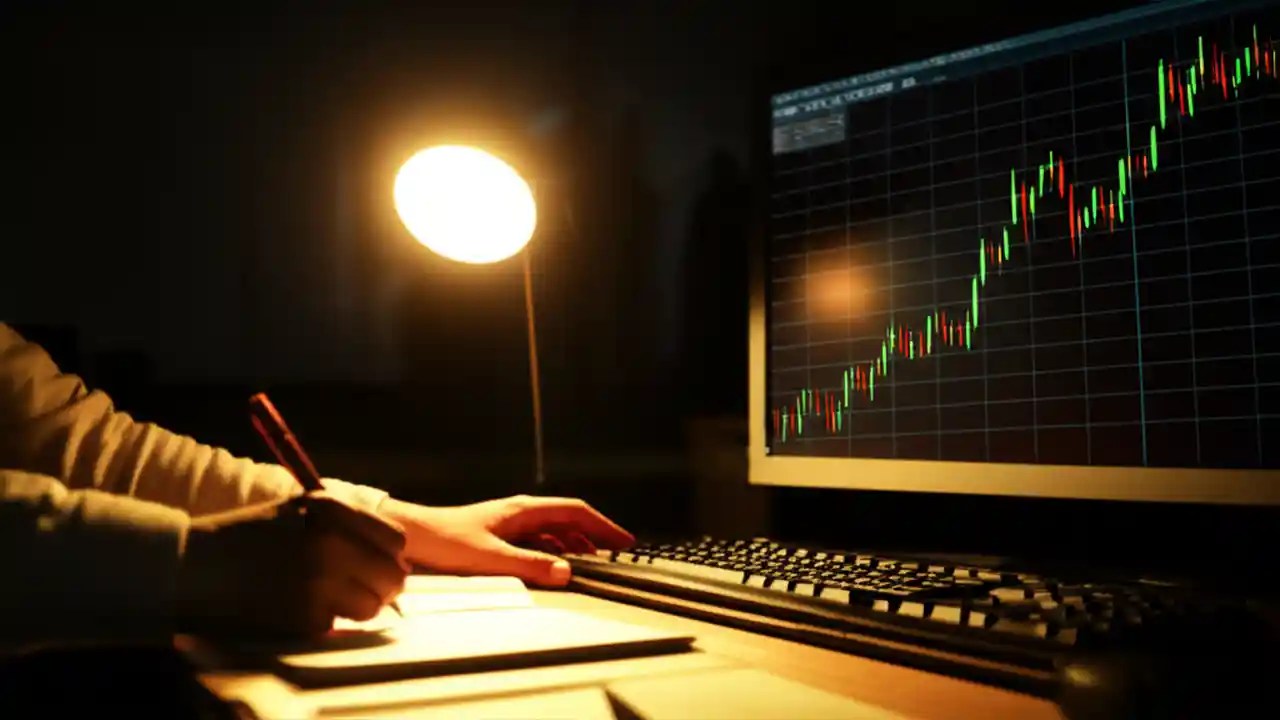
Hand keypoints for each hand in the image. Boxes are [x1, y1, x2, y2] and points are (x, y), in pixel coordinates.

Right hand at [177, 492, 409, 637]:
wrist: (196, 562)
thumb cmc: (252, 533)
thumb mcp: (304, 508)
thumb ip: (350, 524)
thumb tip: (397, 553)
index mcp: (333, 511)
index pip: (395, 540)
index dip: (389, 554)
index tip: (377, 560)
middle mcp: (331, 545)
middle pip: (392, 577)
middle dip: (381, 585)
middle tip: (361, 586)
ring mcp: (319, 583)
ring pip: (371, 607)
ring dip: (357, 606)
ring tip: (331, 596)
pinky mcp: (304, 616)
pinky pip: (337, 624)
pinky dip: (324, 619)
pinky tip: (300, 604)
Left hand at [380, 494, 634, 586]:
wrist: (410, 536)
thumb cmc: (444, 541)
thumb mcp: (490, 558)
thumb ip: (529, 565)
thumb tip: (567, 572)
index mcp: (523, 510)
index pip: (575, 511)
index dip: (603, 525)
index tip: (624, 541)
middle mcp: (520, 513)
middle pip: (569, 518)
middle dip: (595, 533)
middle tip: (617, 551)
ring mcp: (510, 524)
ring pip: (554, 529)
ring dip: (576, 542)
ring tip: (593, 559)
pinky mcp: (499, 537)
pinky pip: (538, 540)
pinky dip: (555, 550)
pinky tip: (556, 564)